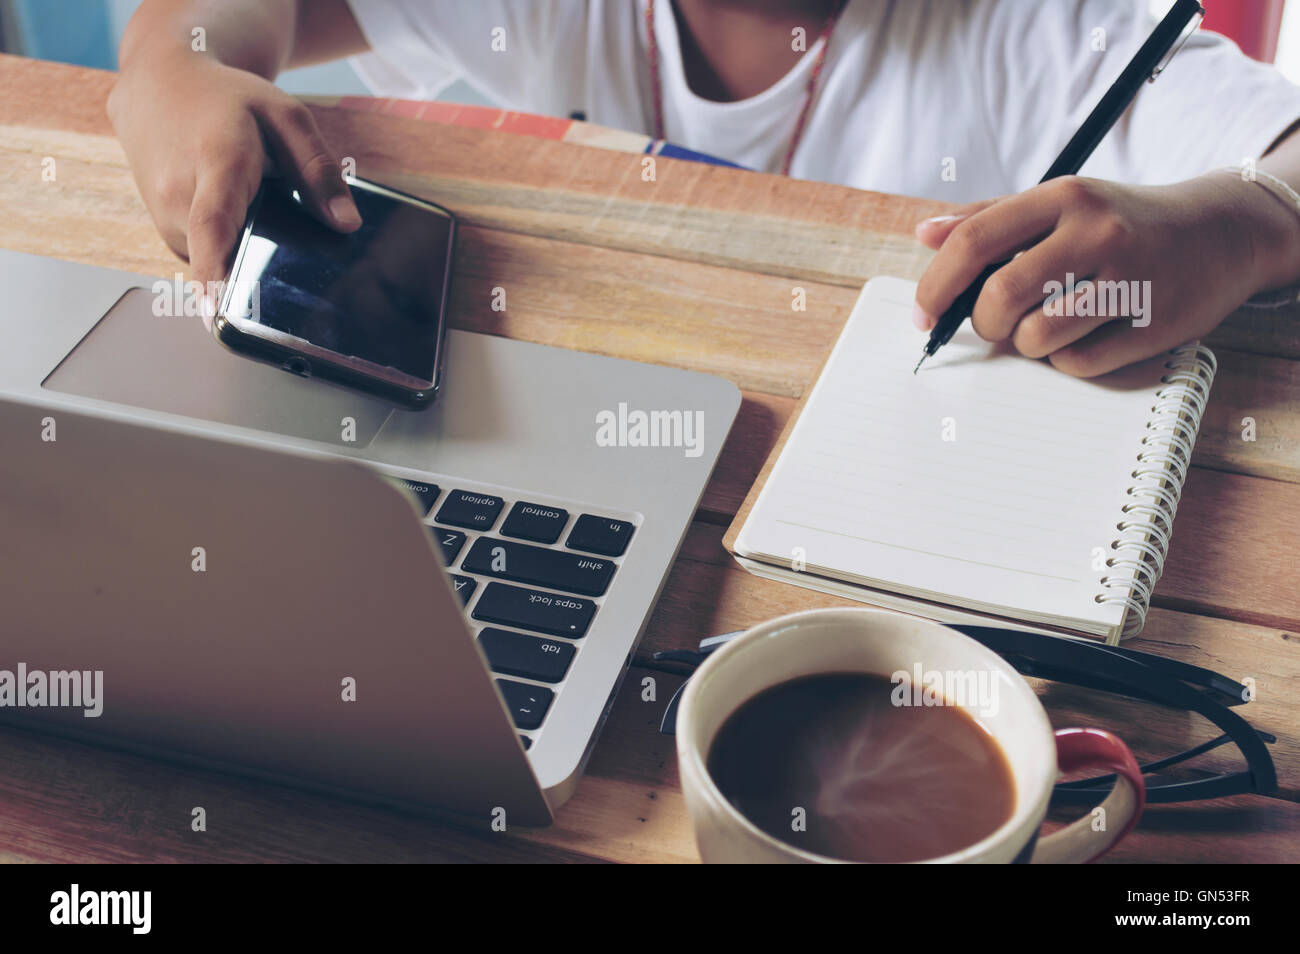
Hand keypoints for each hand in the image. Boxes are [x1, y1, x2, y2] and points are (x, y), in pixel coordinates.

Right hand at [107, 49, 361, 301]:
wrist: (158, 80)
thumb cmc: (228, 100)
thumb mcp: (287, 118)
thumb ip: (319, 170)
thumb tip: (347, 223)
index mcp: (216, 163)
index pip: (212, 226)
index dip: (215, 274)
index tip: (218, 315)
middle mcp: (178, 194)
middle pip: (224, 254)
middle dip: (257, 267)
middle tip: (285, 245)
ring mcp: (162, 214)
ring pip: (213, 258)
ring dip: (241, 251)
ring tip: (256, 212)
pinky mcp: (162, 227)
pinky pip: (203, 254)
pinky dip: (225, 247)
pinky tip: (240, 221)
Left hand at [912, 175, 1294, 375]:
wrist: (1223, 232)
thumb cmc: (1122, 222)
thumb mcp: (1061, 203)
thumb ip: (990, 218)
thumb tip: (925, 233)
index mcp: (1064, 197)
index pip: (975, 241)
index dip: (936, 287)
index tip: (923, 316)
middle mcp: (1098, 231)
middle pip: (1000, 296)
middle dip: (983, 323)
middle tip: (993, 324)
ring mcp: (1133, 277)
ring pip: (1036, 336)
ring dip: (1026, 344)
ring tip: (1045, 326)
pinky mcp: (1158, 322)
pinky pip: (1078, 362)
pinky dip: (1066, 360)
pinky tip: (1084, 336)